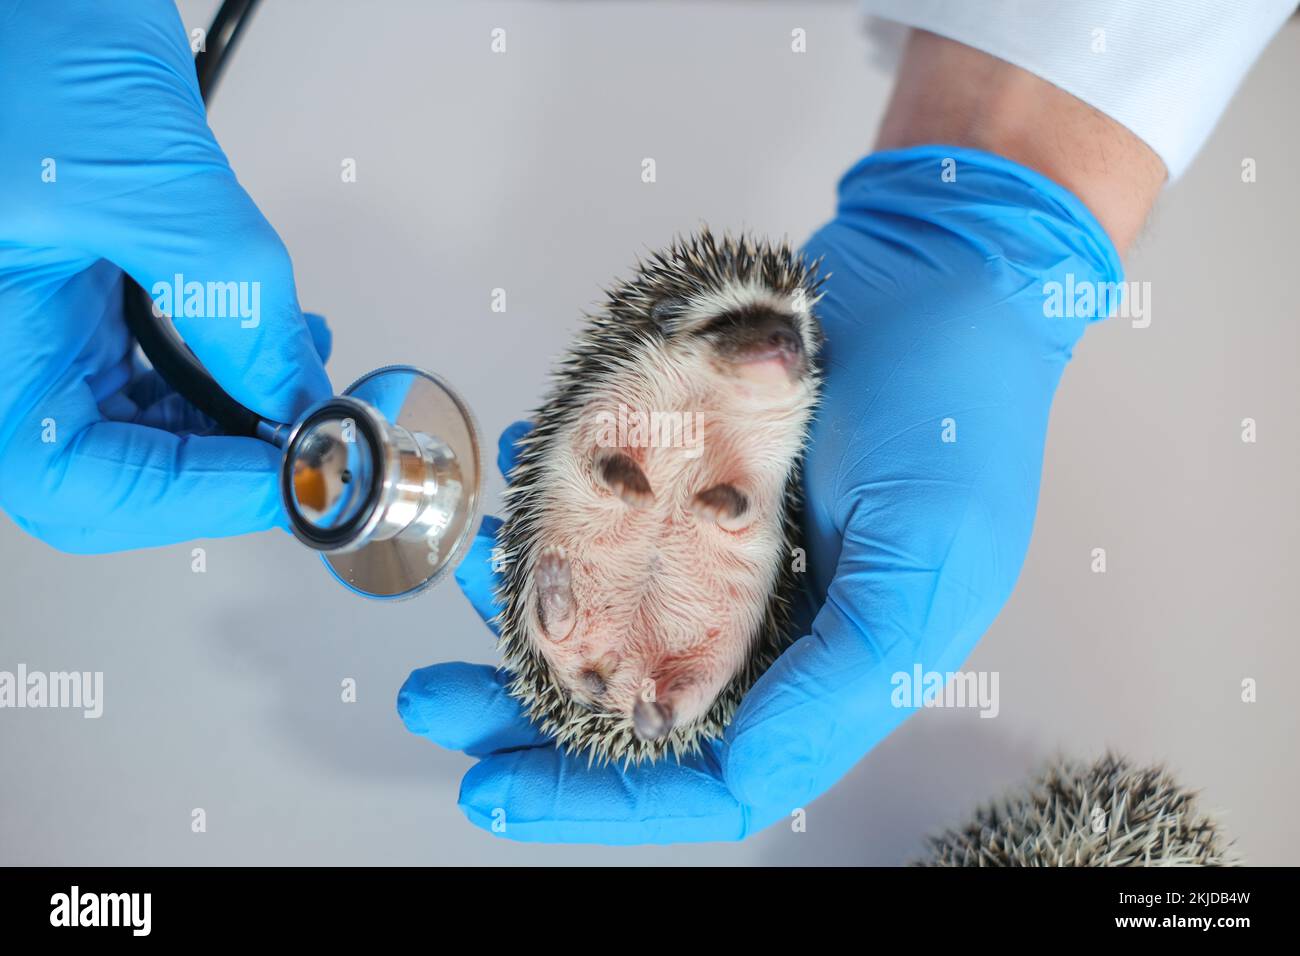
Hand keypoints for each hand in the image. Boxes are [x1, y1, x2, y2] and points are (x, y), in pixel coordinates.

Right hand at [0, 0, 331, 551]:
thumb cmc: (13, 35)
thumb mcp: (136, 172)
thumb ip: (229, 295)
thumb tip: (298, 393)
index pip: (79, 483)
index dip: (196, 494)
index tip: (293, 474)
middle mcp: (1, 349)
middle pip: (114, 470)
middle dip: (228, 459)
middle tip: (314, 445)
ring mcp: (33, 327)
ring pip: (139, 429)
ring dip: (234, 420)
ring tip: (304, 390)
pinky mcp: (71, 300)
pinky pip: (148, 369)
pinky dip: (221, 371)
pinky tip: (271, 349)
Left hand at [397, 144, 1122, 842]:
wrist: (941, 264)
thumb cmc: (961, 408)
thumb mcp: (927, 557)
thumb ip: (840, 680)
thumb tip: (743, 778)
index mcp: (832, 670)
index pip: (708, 777)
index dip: (601, 801)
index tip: (495, 790)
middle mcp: (773, 623)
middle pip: (638, 701)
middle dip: (529, 710)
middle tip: (436, 699)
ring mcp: (731, 549)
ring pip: (612, 612)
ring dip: (533, 609)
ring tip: (469, 587)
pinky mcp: (703, 481)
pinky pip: (616, 514)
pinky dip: (564, 510)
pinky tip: (521, 487)